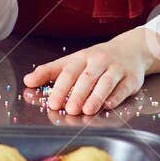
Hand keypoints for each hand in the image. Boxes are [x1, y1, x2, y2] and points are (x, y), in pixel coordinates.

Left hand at [23, 30, 150, 115]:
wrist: (131, 50)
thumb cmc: (96, 60)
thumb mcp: (72, 62)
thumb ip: (50, 72)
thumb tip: (28, 81)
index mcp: (81, 58)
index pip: (68, 72)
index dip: (60, 87)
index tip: (52, 103)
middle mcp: (99, 61)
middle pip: (87, 77)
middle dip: (78, 94)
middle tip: (70, 109)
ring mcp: (116, 69)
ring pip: (106, 82)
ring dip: (96, 96)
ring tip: (87, 110)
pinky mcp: (131, 79)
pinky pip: (123, 88)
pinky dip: (115, 97)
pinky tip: (107, 106)